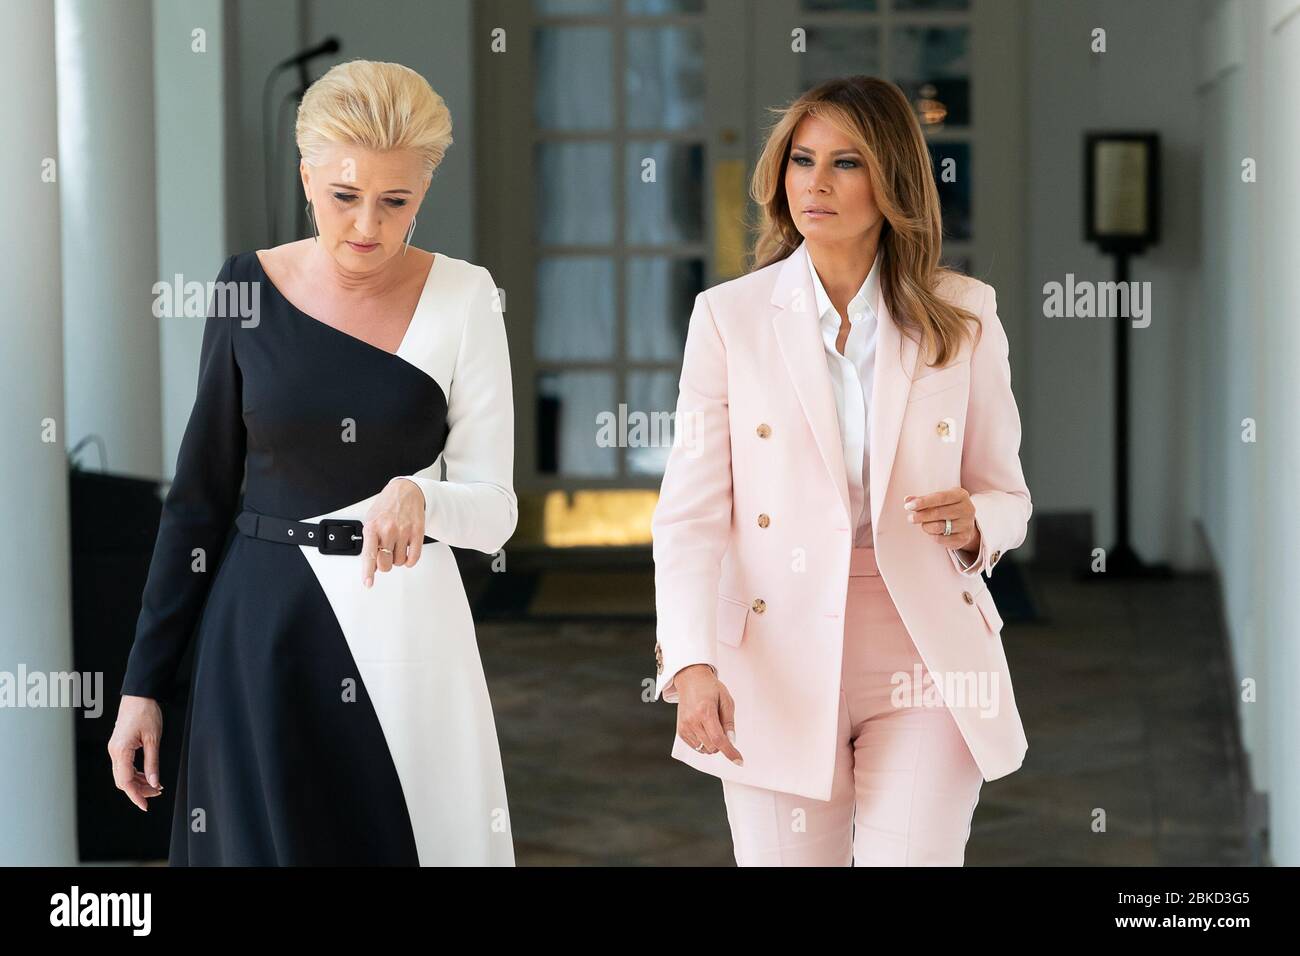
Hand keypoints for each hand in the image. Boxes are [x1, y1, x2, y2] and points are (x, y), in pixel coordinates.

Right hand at [108, 696, 164, 810]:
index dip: (136, 796)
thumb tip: (154, 783)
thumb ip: (153, 763)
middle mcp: (114, 752)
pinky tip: (148, 775)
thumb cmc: (146, 713)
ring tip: (156, 785)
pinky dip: (136, 773)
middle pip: (123, 781)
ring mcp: (114, 749)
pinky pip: (125, 766)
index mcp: (121, 751)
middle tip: (157, 793)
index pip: (126, 782)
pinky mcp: (118, 746)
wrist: (138, 696)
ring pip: (123, 775)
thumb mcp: (154, 739)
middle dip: (139, 790)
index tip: (146, 805)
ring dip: (138, 782)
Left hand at [360, 478, 426, 587]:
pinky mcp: (417, 532)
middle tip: (385, 556)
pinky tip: (406, 553)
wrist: (405, 491)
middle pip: (385, 564)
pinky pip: (414, 558)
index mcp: (372, 527)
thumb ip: (369, 542)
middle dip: (384, 564)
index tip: (368, 583)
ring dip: (397, 559)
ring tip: (396, 546)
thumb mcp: (370, 521)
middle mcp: (388, 530)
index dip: (368, 572)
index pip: (369, 555)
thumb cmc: (386, 506)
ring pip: (399, 562)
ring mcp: (404, 531)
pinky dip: (409, 561)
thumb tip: (370, 563)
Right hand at [673, 664, 743, 765]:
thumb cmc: (709, 688)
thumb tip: (731, 740)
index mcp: (705, 712)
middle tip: (721, 725)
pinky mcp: (681, 731)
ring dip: (712, 743)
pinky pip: (696, 747)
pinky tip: (704, 728)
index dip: (730, 752)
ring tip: (711, 724)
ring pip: (704, 749)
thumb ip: (729, 722)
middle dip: (722, 743)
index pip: (718, 739)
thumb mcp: (726, 700)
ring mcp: (685, 727)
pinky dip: (704, 742)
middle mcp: (692, 721)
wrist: (690, 680)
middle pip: (712, 747)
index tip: (739, 761)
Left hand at [904, 487, 979, 553]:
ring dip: (926, 526)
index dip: (923, 502)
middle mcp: (967, 509)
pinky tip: (932, 532)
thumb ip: (922, 499)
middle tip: (910, 518)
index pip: (940, 497)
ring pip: (938, 527)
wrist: (965, 524)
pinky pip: (941, 539)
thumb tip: (907, 500)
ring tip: (923, 524)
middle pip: (938, 513)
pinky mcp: (963, 538)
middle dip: (921, 516)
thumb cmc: (947, 508)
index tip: (909, 506)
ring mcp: (966, 524)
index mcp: (961, 495)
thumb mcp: (938, 500)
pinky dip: (932, 536)